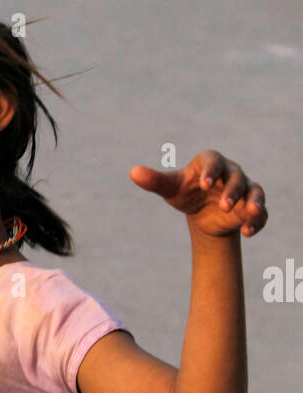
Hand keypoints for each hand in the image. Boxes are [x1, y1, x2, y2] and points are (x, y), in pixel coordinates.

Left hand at [129, 149, 267, 237]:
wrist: (203, 212)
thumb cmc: (186, 193)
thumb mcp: (171, 188)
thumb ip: (154, 181)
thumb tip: (133, 172)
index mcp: (210, 163)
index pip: (212, 161)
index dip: (210, 171)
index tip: (203, 184)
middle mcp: (231, 173)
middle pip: (235, 178)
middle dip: (231, 191)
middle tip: (223, 206)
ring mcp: (245, 190)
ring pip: (254, 192)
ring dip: (252, 202)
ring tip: (249, 212)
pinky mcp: (252, 208)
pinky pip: (260, 213)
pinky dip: (257, 221)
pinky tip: (248, 232)